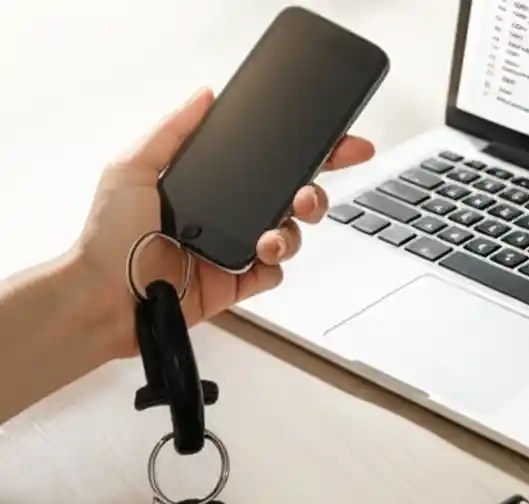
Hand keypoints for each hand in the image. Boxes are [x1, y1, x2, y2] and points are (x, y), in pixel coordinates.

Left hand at [71, 88, 374, 357]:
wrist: (104, 296)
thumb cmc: (107, 237)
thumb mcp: (132, 167)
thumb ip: (172, 130)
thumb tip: (203, 96)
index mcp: (209, 184)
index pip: (267, 163)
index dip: (307, 154)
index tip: (338, 144)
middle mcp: (226, 215)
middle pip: (292, 197)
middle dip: (314, 193)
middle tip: (307, 195)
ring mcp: (235, 249)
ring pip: (290, 233)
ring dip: (292, 231)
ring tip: (271, 236)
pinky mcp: (238, 282)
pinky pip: (274, 271)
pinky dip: (273, 262)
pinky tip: (258, 256)